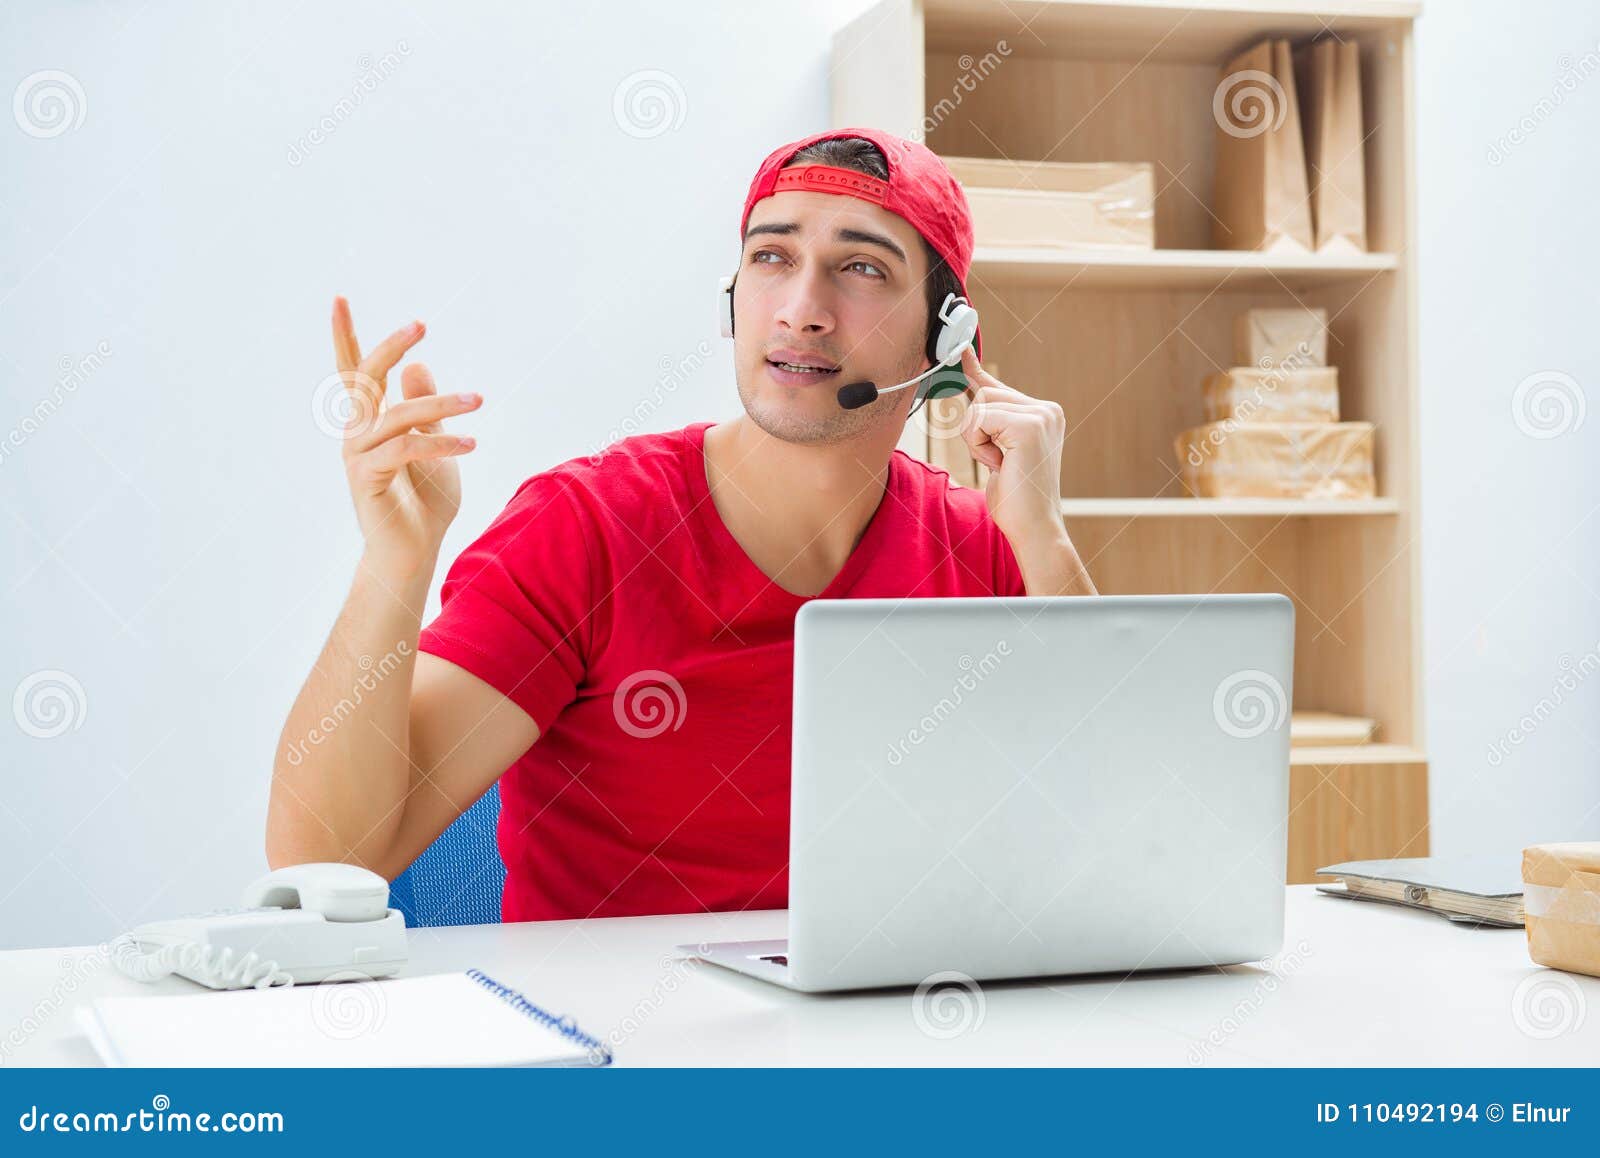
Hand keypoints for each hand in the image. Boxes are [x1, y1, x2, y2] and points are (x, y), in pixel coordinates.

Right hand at [331, 296, 480, 573]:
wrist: (414, 552)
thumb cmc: (424, 500)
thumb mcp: (434, 444)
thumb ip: (425, 408)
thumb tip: (417, 366)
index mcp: (369, 421)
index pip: (354, 372)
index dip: (344, 336)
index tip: (339, 298)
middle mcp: (356, 433)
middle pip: (366, 379)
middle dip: (390, 347)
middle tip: (421, 324)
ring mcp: (358, 456)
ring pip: (397, 415)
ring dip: (443, 404)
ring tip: (479, 400)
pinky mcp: (367, 479)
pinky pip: (405, 450)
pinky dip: (441, 443)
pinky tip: (471, 442)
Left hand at [957, 346, 1067, 547]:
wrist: (1034, 526)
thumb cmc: (1016, 496)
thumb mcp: (998, 450)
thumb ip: (988, 419)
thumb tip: (968, 387)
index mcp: (1043, 413)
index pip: (997, 387)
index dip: (974, 370)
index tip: (962, 348)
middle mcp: (1047, 409)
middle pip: (983, 394)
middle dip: (976, 430)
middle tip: (998, 460)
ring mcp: (1041, 415)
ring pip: (979, 405)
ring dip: (977, 439)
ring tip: (1001, 463)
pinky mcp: (1029, 425)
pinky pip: (979, 419)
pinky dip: (979, 445)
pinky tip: (1001, 464)